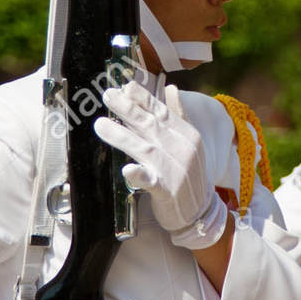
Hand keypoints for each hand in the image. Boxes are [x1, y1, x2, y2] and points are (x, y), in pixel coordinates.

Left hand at [95, 81, 227, 249]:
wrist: (200, 213)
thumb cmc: (190, 175)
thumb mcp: (190, 142)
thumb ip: (178, 115)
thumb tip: (171, 88)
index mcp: (187, 135)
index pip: (162, 111)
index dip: (142, 98)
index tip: (124, 86)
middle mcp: (182, 149)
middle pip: (151, 125)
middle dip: (127, 109)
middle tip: (107, 95)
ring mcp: (175, 170)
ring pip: (146, 149)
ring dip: (122, 136)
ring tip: (100, 125)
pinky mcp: (167, 191)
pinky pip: (151, 182)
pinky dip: (139, 175)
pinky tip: (127, 169)